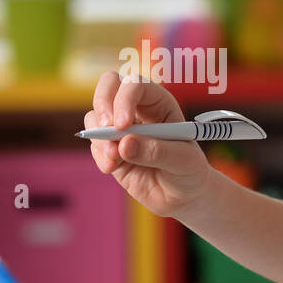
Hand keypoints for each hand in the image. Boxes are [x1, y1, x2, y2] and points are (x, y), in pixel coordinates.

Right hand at [85, 71, 209, 217]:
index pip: (135, 85)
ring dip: (99, 136)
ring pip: (95, 116)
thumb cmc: (189, 170)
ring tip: (114, 158)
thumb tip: (124, 144)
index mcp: (159, 102)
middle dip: (103, 105)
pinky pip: (94, 144)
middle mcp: (137, 110)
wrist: (182, 197)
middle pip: (109, 86)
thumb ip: (156, 151)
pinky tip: (111, 167)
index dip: (125, 99)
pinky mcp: (110, 149)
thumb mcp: (183, 161)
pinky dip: (99, 155)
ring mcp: (120, 129)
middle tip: (107, 129)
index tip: (123, 125)